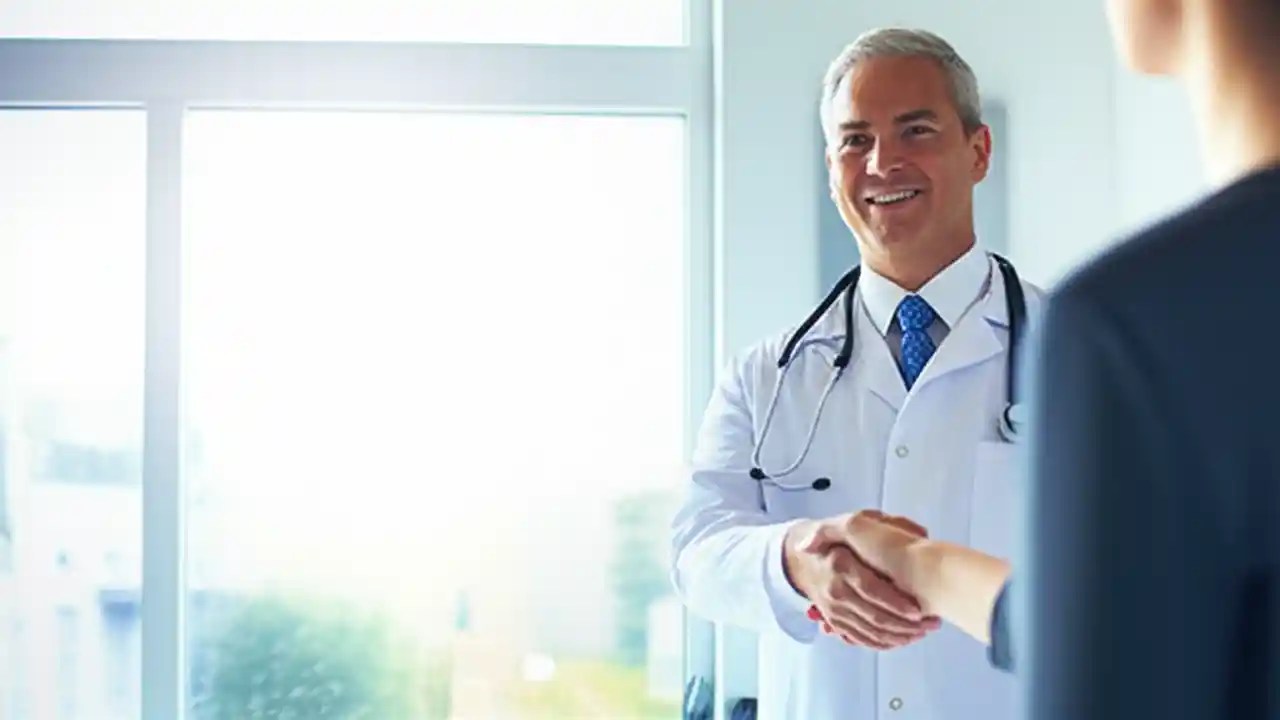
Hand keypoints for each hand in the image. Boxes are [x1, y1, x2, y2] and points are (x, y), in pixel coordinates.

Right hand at [783, 517, 937, 649]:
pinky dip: (883, 643)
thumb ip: (882, 523)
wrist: (801, 560)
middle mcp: (836, 590)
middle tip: (931, 624)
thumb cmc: (836, 541)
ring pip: (870, 632)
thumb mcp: (851, 523)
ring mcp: (834, 609)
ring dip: (900, 637)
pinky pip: (861, 639)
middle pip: (874, 616)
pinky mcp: (835, 622)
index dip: (897, 603)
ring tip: (923, 632)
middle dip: (906, 625)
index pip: (872, 589)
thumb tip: (920, 533)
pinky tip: (903, 639)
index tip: (919, 610)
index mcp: (842, 564)